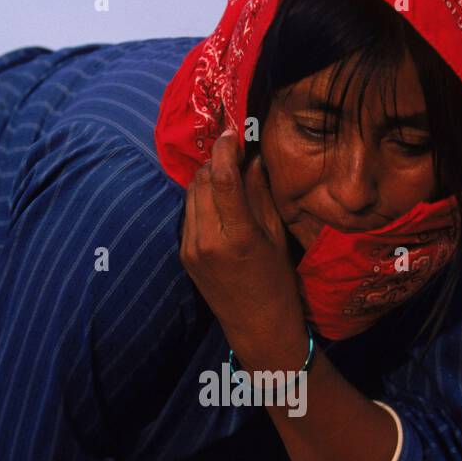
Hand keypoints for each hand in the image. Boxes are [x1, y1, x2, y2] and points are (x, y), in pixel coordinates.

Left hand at [180, 131, 307, 365]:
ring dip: (207, 177)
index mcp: (236, 237)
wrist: (257, 327)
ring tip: (228, 173)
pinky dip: (201, 198)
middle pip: (202, 181)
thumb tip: (251, 157)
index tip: (233, 133)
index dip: (225, 149)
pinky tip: (219, 200)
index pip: (221, 179)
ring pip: (191, 194)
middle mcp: (207, 241)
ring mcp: (190, 248)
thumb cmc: (278, 283)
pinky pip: (189, 213)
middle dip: (216, 161)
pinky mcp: (183, 254)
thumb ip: (260, 194)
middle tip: (235, 152)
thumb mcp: (276, 236)